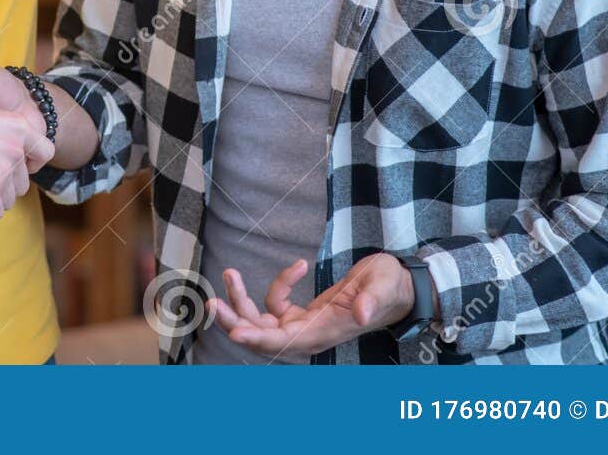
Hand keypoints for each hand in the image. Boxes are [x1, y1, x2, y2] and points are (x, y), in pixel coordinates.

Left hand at [207, 254, 416, 359]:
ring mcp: (303, 325)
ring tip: (229, 273)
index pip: (283, 343)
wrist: (396, 288)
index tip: (235, 331)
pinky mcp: (301, 314)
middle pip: (262, 337)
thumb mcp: (383, 286)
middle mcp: (308, 334)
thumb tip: (363, 313)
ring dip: (241, 301)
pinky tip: (297, 266)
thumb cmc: (389, 286)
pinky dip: (279, 284)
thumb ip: (373, 300)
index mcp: (324, 333)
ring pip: (260, 321)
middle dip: (234, 322)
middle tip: (211, 303)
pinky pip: (276, 304)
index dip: (258, 339)